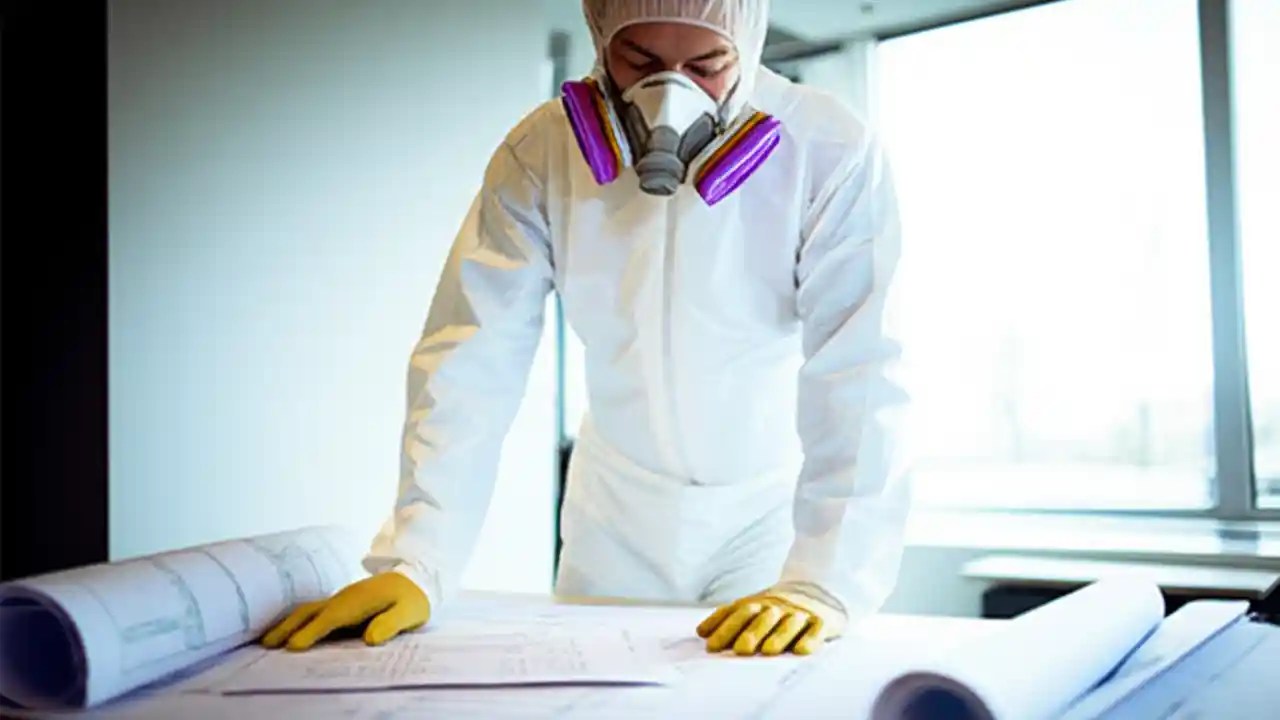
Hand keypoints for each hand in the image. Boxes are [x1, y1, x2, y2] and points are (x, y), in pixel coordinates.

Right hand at [261, 571, 430, 650]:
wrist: (417, 578)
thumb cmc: (413, 599)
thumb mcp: (410, 613)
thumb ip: (391, 624)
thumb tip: (370, 639)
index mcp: (359, 601)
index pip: (330, 619)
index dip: (311, 632)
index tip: (292, 647)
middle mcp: (345, 598)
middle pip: (310, 612)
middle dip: (288, 627)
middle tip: (266, 644)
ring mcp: (342, 598)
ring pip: (309, 610)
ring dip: (288, 623)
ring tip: (268, 640)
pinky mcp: (343, 602)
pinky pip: (316, 611)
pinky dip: (299, 620)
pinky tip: (291, 631)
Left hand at [696, 583, 846, 655]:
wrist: (816, 589)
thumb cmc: (775, 608)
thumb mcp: (751, 607)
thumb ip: (727, 618)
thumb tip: (701, 633)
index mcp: (758, 604)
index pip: (739, 612)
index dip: (725, 627)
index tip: (711, 645)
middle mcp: (778, 607)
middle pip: (763, 618)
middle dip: (751, 633)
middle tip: (740, 649)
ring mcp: (800, 614)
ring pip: (789, 624)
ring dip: (778, 637)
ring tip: (768, 650)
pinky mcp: (822, 622)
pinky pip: (817, 630)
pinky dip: (810, 639)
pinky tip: (801, 650)